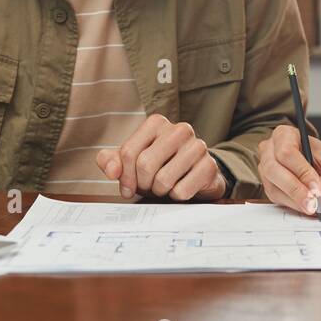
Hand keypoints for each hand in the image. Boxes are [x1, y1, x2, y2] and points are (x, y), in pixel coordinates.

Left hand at [95, 115, 225, 201]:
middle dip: (143, 184)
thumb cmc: (160, 167)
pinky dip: (176, 196)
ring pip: (163, 179)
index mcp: (157, 123)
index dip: (124, 176)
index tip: (128, 187)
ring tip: (164, 187)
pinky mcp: (209, 166)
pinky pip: (181, 191)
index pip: (128, 152)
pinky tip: (180, 188)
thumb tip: (111, 170)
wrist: (194, 176)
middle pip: (145, 164)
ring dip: (159, 191)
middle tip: (149, 186)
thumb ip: (111, 161)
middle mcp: (179, 129)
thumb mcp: (131, 162)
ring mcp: (197, 146)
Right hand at [257, 124, 320, 216]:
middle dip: (296, 190)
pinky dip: (295, 207)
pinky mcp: (269, 187)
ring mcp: (265, 170)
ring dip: (296, 202)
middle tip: (314, 204)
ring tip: (317, 208)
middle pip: (274, 170)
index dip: (301, 171)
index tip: (317, 188)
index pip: (286, 152)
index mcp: (284, 135)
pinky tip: (310, 209)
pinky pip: (277, 199)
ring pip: (273, 187)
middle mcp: (269, 150)